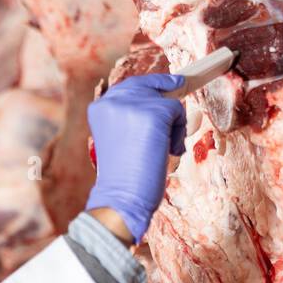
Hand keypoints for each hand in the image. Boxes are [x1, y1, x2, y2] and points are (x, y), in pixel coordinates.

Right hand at [84, 73, 186, 242]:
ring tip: (162, 149)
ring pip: (168, 101)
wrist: (121, 198)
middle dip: (168, 93)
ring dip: (173, 124)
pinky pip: (177, 113)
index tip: (170, 84)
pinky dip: (178, 133)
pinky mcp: (154, 113)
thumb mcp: (119, 139)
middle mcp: (113, 100)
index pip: (131, 86)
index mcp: (99, 107)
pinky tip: (168, 150)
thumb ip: (131, 117)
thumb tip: (164, 101)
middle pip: (151, 85)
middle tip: (182, 86)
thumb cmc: (123, 178)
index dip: (152, 85)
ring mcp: (133, 105)